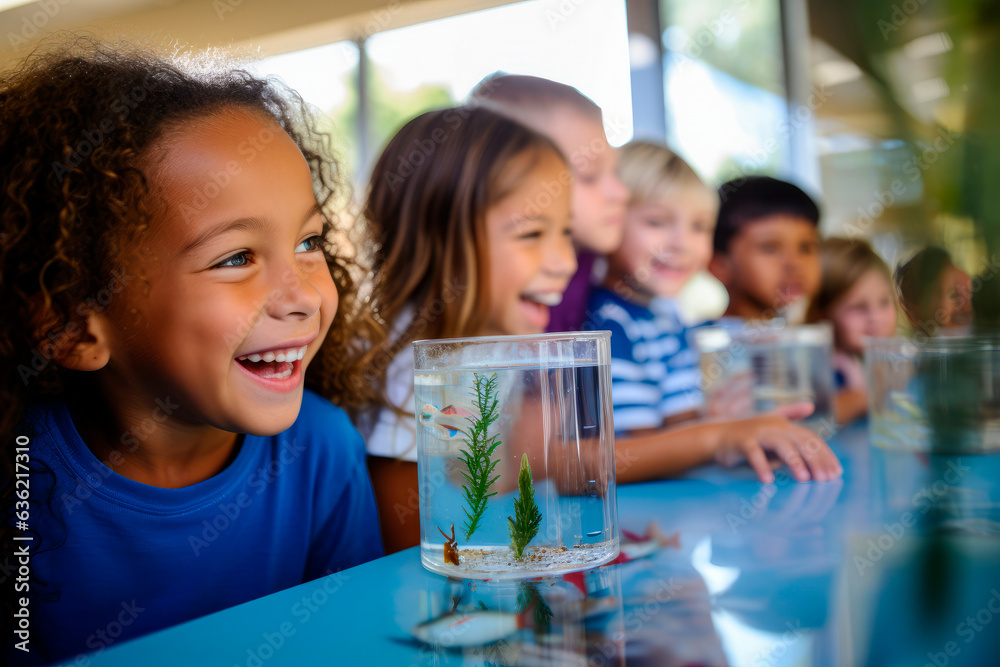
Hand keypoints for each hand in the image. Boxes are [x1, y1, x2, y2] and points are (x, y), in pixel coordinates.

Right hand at [711, 413, 842, 482]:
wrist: (717, 437)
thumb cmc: (748, 435)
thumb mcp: (771, 425)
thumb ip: (791, 417)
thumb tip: (811, 406)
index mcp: (785, 426)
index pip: (811, 439)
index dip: (825, 455)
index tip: (836, 473)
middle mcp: (774, 426)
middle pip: (800, 441)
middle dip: (815, 460)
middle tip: (825, 479)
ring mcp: (757, 432)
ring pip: (781, 445)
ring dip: (794, 461)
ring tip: (804, 479)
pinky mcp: (741, 441)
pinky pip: (754, 454)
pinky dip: (761, 466)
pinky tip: (768, 480)